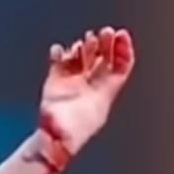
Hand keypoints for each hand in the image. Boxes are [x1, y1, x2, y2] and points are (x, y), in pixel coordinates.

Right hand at [39, 27, 135, 156]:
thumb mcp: (70, 135)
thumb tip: (60, 131)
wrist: (50, 142)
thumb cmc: (67, 139)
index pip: (119, 68)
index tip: (121, 35)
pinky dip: (59, 54)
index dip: (122, 50)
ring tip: (85, 40)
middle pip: (104, 58)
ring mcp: (75, 81)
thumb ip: (66, 132)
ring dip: (86, 46)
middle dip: (106, 43)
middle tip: (105, 31)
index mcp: (104, 94)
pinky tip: (58, 51)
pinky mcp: (57, 80)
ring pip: (85, 56)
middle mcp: (92, 85)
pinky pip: (60, 61)